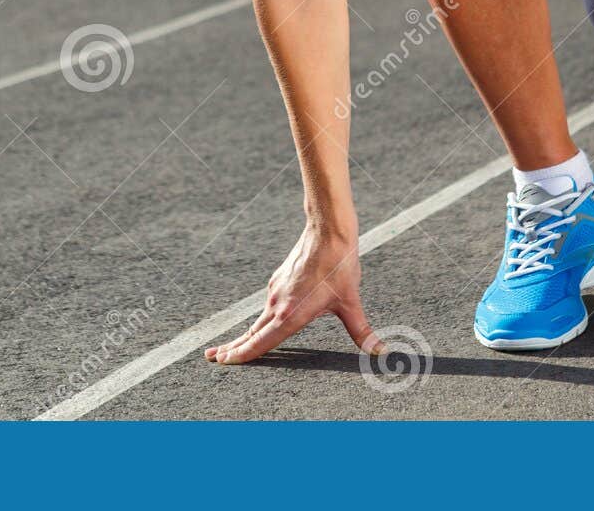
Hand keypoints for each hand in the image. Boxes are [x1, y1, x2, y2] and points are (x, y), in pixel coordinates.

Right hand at [204, 225, 380, 364]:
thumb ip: (362, 331)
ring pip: (257, 320)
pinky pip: (268, 305)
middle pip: (250, 333)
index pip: (259, 343)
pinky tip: (267, 320)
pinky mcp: (280, 280)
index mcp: (290, 315)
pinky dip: (261, 318)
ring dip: (246, 334)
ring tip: (233, 344)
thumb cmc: (340, 267)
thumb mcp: (351, 302)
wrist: (328, 231)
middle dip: (231, 348)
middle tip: (212, 356)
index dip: (240, 356)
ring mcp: (276, 291)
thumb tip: (381, 351)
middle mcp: (277, 305)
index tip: (222, 362)